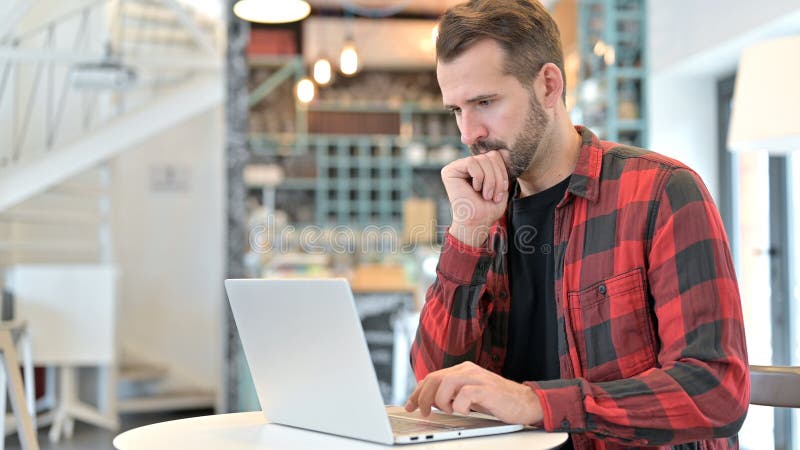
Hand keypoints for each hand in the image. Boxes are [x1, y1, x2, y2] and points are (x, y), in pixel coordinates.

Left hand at [404, 361, 542, 424]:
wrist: (525, 402)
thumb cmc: (498, 400)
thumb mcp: (470, 396)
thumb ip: (452, 394)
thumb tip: (430, 401)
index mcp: (462, 370)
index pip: (432, 377)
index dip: (418, 391)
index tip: (410, 405)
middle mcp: (468, 370)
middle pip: (435, 378)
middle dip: (424, 397)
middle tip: (424, 412)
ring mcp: (477, 378)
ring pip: (446, 384)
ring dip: (442, 401)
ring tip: (451, 411)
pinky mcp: (487, 389)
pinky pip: (464, 395)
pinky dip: (459, 406)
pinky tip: (464, 411)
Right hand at [441, 150, 509, 246]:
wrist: (477, 223)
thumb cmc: (488, 208)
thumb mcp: (500, 185)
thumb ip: (501, 168)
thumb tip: (504, 151)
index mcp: (479, 167)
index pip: (496, 156)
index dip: (503, 172)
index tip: (502, 190)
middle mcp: (467, 165)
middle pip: (491, 156)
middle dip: (497, 177)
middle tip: (494, 195)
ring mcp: (457, 166)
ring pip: (482, 159)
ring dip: (490, 180)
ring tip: (487, 195)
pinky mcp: (450, 170)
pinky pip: (471, 162)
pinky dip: (479, 177)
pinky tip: (475, 189)